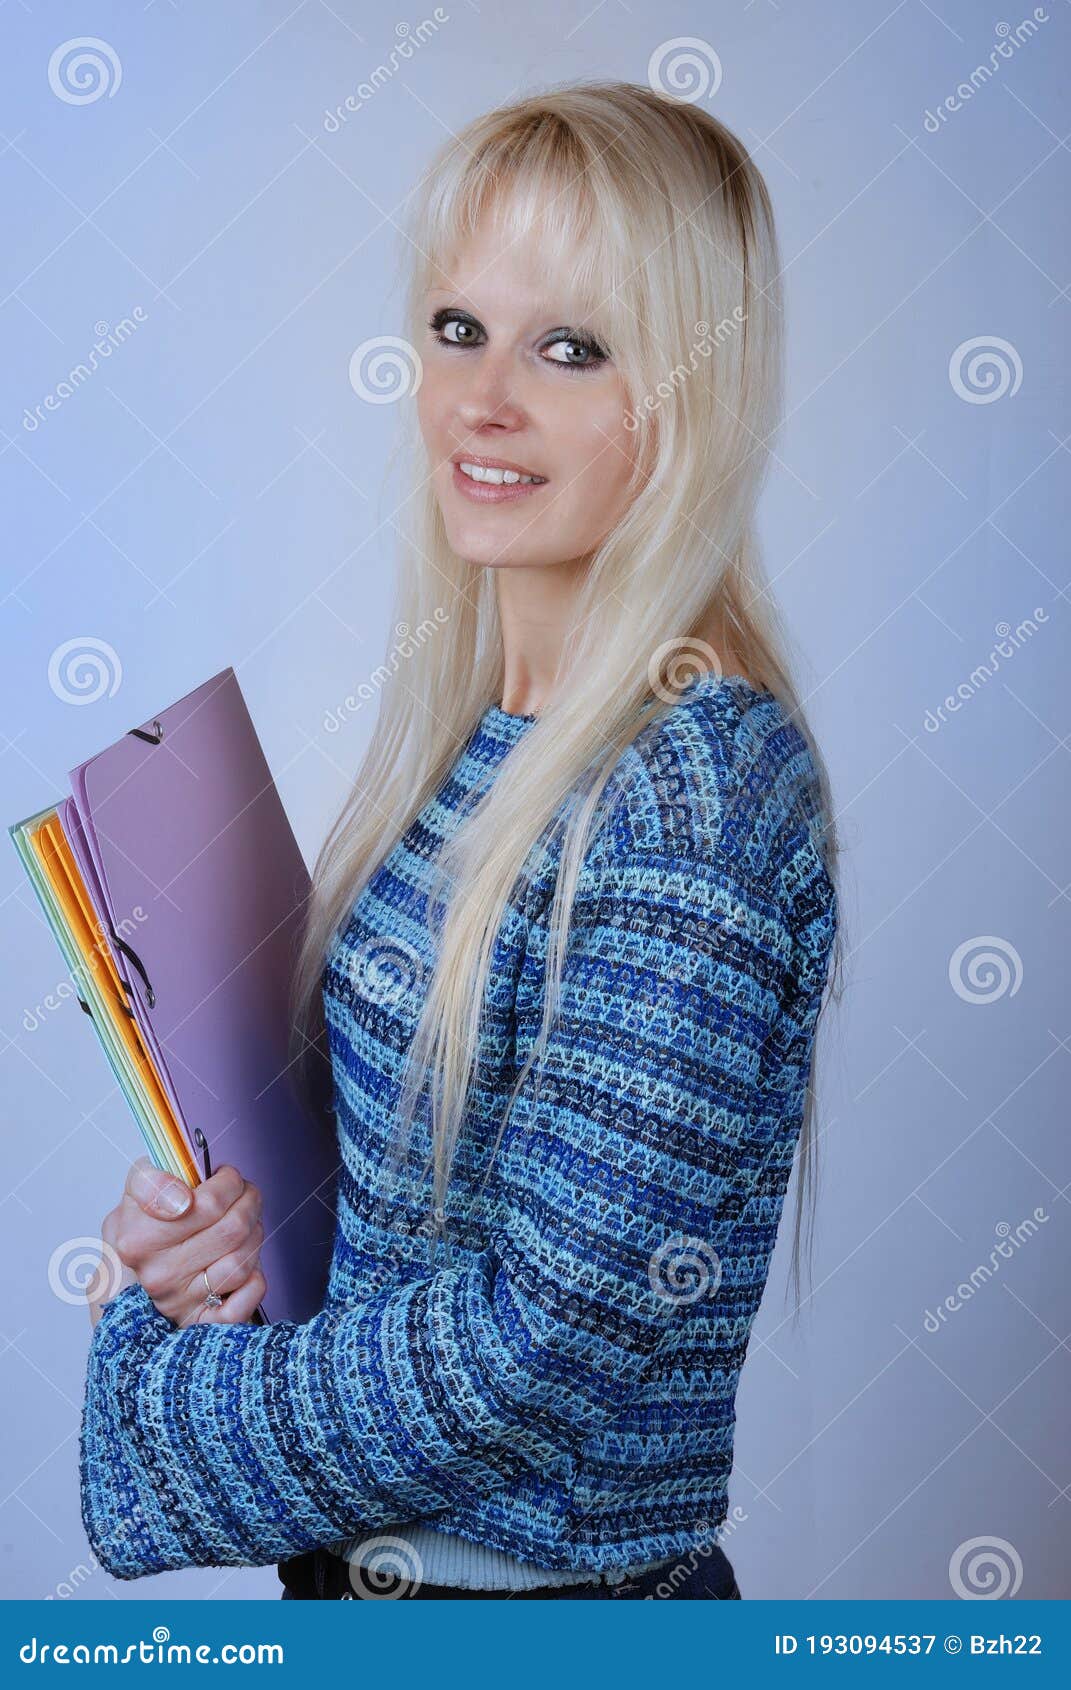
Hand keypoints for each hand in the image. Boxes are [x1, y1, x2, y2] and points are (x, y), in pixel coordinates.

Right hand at [91, 1155, 266, 1328]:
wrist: (123, 1281)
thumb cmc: (138, 1232)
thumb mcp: (133, 1194)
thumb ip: (151, 1181)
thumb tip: (183, 1198)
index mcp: (140, 1240)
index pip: (209, 1203)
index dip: (228, 1182)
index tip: (224, 1176)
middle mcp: (159, 1275)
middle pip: (234, 1229)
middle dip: (249, 1201)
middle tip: (244, 1192)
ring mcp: (181, 1303)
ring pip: (243, 1261)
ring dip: (254, 1234)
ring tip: (244, 1223)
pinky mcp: (201, 1323)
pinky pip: (246, 1300)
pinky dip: (255, 1279)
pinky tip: (243, 1263)